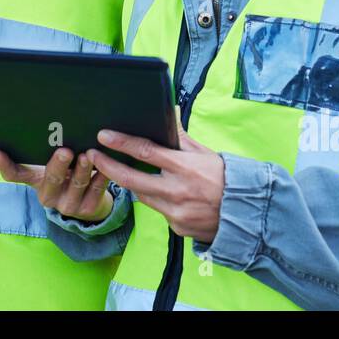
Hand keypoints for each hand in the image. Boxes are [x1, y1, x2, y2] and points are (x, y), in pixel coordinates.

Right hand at [0, 147, 113, 223]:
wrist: (88, 202)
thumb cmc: (65, 175)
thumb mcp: (48, 167)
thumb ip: (41, 152)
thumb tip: (37, 123)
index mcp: (36, 182)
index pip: (14, 175)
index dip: (4, 164)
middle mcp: (49, 196)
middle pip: (51, 179)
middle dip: (58, 165)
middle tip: (65, 151)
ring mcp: (69, 205)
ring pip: (76, 184)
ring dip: (82, 169)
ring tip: (87, 155)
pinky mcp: (88, 209)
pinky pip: (96, 190)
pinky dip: (101, 177)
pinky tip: (105, 166)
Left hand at [85, 114, 224, 242]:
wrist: (246, 214)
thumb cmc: (225, 178)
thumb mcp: (205, 153)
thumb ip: (182, 137)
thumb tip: (171, 111)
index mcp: (184, 167)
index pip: (146, 151)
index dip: (121, 143)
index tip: (103, 136)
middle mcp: (177, 191)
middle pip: (132, 179)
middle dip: (108, 167)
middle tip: (93, 156)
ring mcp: (175, 212)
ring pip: (142, 196)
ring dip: (134, 184)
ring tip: (125, 171)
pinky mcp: (176, 227)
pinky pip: (158, 211)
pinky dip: (158, 200)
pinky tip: (166, 195)